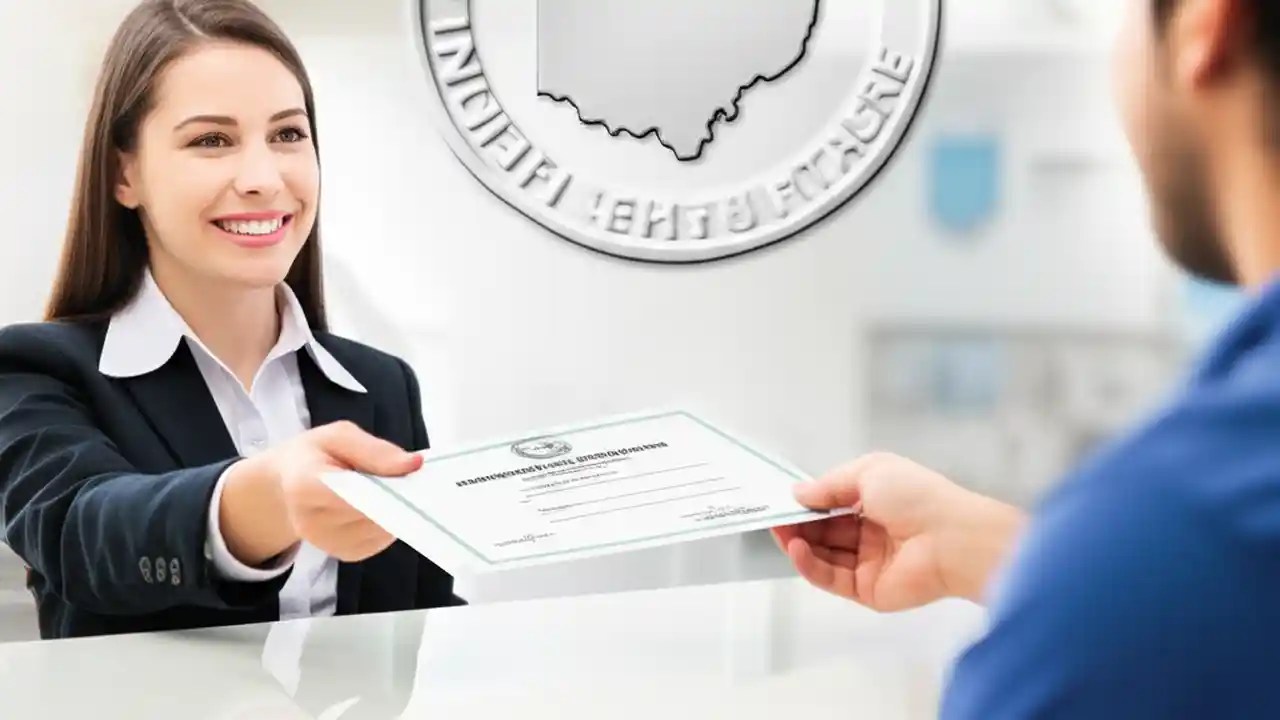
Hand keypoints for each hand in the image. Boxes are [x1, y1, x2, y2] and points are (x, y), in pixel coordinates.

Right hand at [220, 421, 422, 564]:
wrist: (287, 484)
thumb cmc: (314, 455)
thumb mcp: (339, 436)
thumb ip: (375, 450)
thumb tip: (413, 464)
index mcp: (304, 487)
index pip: (352, 493)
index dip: (385, 485)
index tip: (410, 472)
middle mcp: (311, 524)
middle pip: (372, 513)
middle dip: (396, 495)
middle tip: (407, 474)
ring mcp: (328, 544)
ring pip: (382, 528)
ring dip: (395, 509)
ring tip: (388, 487)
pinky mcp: (346, 555)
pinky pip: (381, 539)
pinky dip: (389, 521)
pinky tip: (380, 505)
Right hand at [771, 452, 1024, 610]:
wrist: (952, 537)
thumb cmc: (917, 496)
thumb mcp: (868, 472)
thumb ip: (829, 485)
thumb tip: (798, 493)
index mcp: (875, 503)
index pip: (832, 506)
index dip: (807, 504)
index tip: (781, 501)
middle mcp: (871, 534)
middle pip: (824, 532)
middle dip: (797, 524)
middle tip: (773, 517)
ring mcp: (869, 564)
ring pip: (823, 556)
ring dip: (799, 544)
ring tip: (780, 532)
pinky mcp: (867, 590)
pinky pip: (831, 578)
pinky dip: (809, 565)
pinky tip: (797, 550)